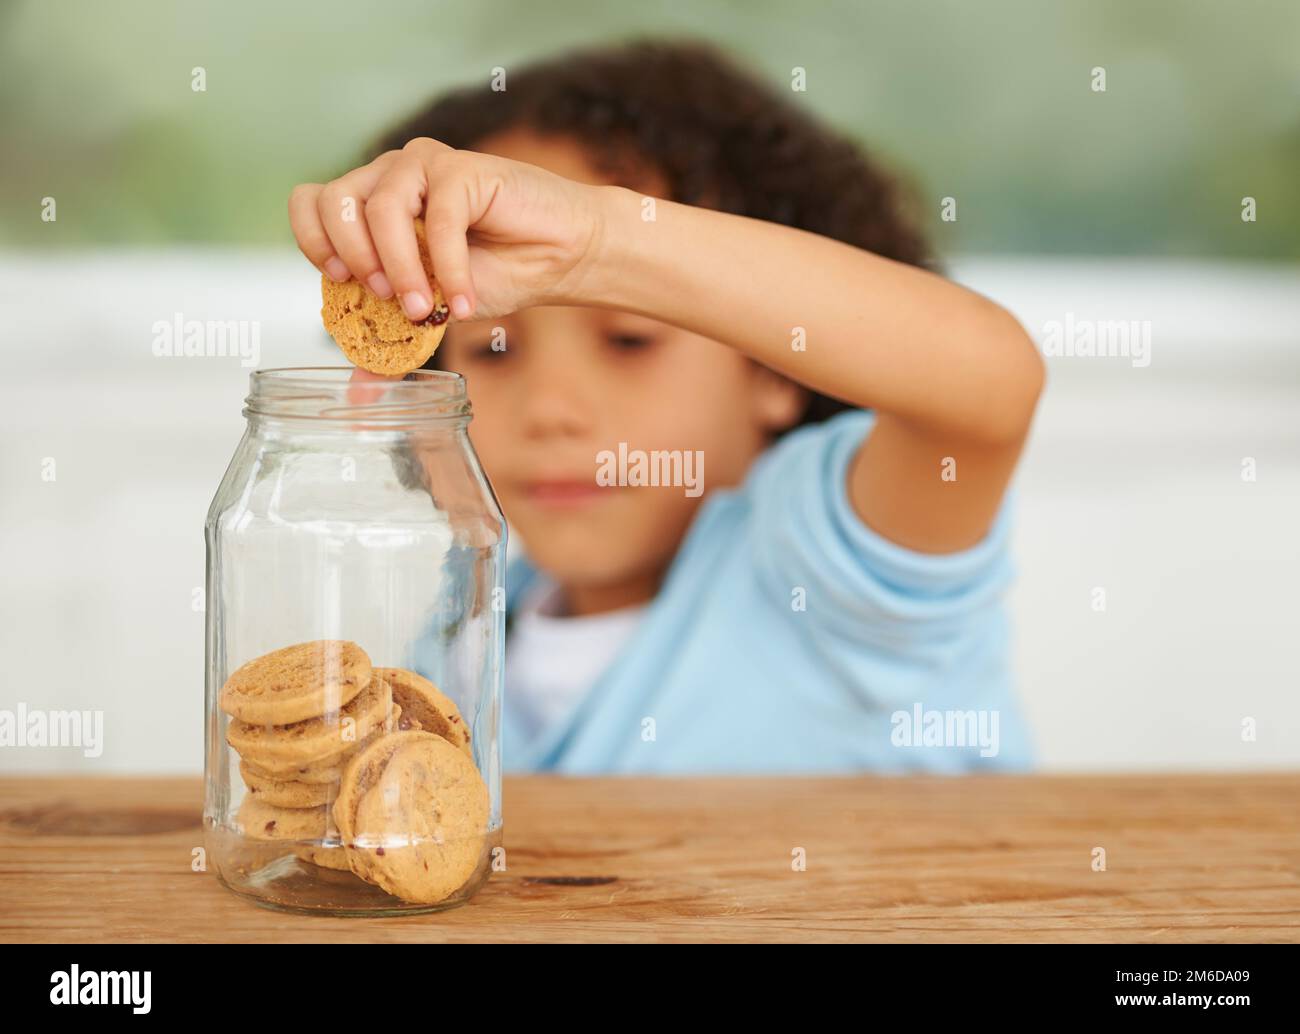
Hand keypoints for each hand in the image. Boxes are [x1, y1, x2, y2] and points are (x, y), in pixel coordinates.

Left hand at [289, 137, 605, 320]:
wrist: (559, 255)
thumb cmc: (496, 274)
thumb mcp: (432, 314)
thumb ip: (392, 344)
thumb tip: (357, 397)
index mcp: (372, 204)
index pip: (311, 202)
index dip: (315, 241)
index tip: (342, 281)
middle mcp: (391, 178)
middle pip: (335, 201)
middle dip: (355, 258)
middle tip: (387, 298)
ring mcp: (425, 167)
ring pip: (381, 208)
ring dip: (399, 267)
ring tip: (424, 307)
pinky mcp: (463, 169)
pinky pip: (440, 219)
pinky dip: (448, 269)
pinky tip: (464, 301)